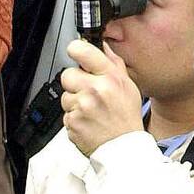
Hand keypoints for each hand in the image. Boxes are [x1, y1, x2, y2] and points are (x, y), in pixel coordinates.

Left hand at [61, 39, 142, 156]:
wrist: (122, 147)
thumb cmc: (126, 116)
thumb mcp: (128, 85)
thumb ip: (113, 63)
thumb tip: (102, 46)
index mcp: (109, 77)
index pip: (83, 51)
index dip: (76, 49)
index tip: (75, 51)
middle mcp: (94, 90)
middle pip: (67, 74)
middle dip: (75, 81)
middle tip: (87, 90)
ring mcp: (81, 107)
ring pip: (65, 96)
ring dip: (74, 101)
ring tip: (90, 109)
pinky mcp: (72, 123)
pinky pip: (65, 114)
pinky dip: (74, 117)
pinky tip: (87, 121)